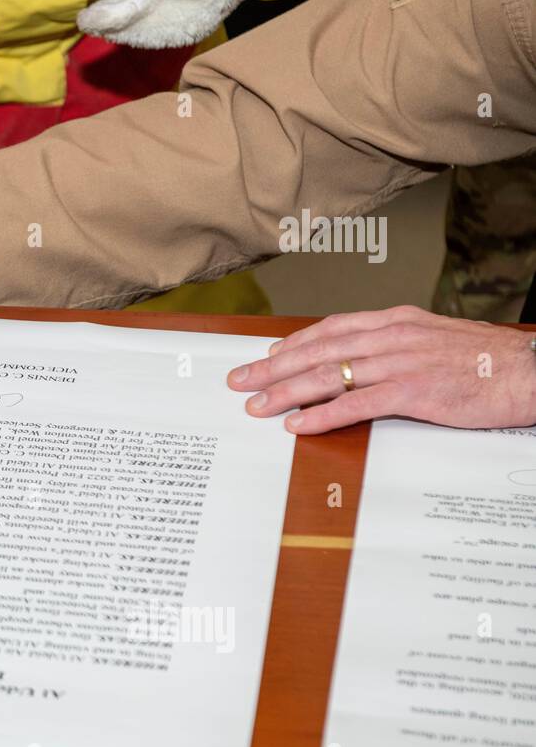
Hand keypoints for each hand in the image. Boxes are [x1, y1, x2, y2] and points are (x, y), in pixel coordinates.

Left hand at [227, 305, 535, 433]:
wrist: (531, 370)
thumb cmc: (487, 362)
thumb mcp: (435, 341)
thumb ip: (396, 346)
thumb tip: (364, 360)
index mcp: (396, 322)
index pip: (332, 329)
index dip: (293, 344)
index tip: (266, 356)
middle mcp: (392, 337)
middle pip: (318, 351)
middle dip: (272, 368)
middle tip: (239, 382)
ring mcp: (401, 363)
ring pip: (328, 375)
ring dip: (285, 392)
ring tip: (255, 406)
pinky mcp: (413, 392)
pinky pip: (355, 404)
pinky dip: (321, 414)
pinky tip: (296, 424)